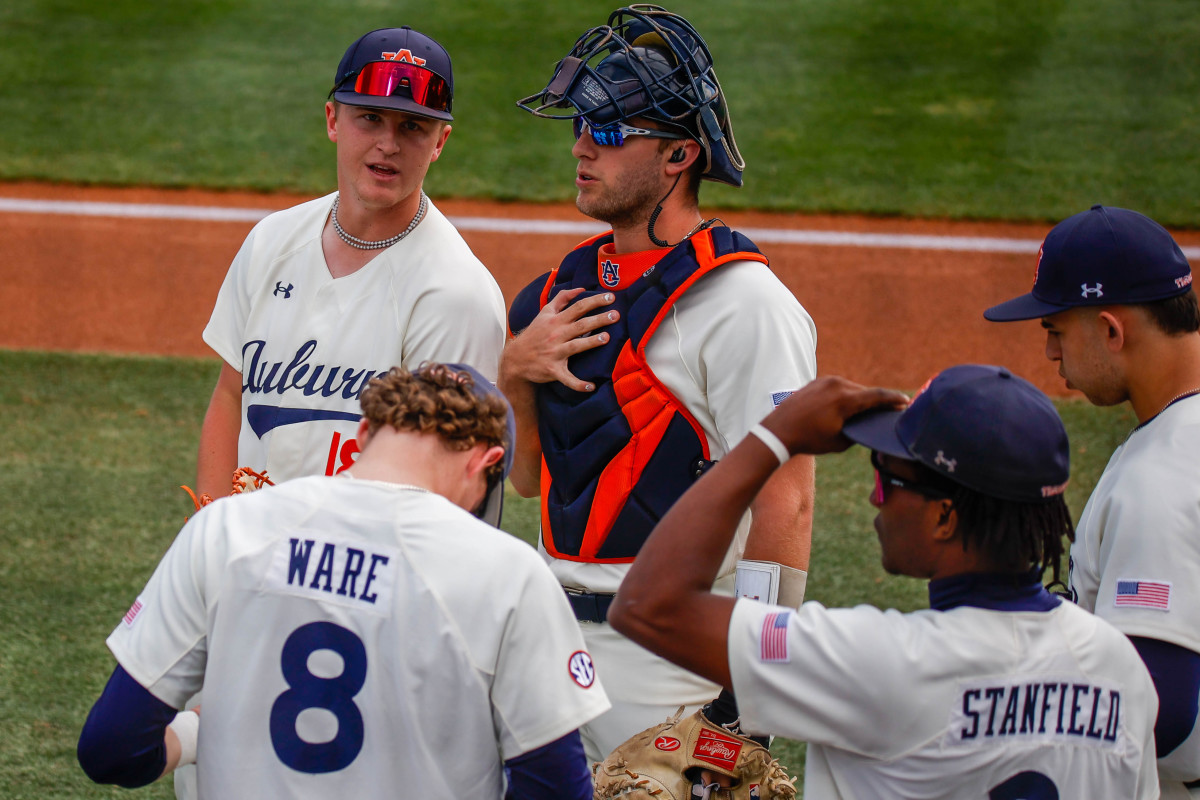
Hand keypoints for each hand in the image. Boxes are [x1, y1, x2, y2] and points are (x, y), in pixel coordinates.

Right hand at [502, 288, 618, 391]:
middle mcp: (556, 335)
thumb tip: (580, 288)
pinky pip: (567, 378)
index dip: (595, 301)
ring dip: (591, 342)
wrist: (516, 358)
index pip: (578, 307)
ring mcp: (555, 353)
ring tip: (607, 338)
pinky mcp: (554, 370)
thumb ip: (562, 298)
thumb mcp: (545, 313)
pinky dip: (578, 384)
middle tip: (616, 314)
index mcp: (556, 320)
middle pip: (581, 325)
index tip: (611, 297)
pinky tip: (591, 386)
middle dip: (599, 319)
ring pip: (575, 346)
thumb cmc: (535, 334)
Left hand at [762, 376, 908, 455]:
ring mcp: (825, 381)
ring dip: (861, 398)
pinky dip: (846, 395)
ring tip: (872, 407)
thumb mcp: (838, 442)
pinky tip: (850, 404)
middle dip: (879, 400)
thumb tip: (864, 427)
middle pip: (865, 392)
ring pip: (852, 388)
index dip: (894, 399)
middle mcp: (837, 385)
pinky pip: (838, 387)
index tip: (906, 401)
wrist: (778, 431)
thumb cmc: (808, 439)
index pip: (877, 396)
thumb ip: (856, 432)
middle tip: (893, 407)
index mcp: (845, 399)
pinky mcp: (816, 382)